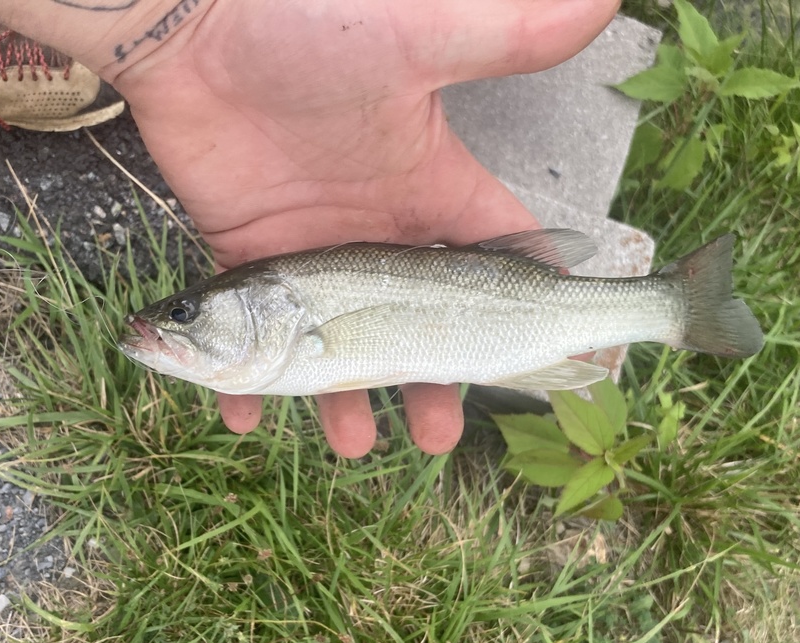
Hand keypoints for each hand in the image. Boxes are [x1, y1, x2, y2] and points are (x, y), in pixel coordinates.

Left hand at [0, 0, 619, 456]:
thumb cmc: (308, 28)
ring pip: (336, 347)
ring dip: (346, 401)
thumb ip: (504, 37)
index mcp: (427, 187)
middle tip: (437, 432)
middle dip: (432, 382)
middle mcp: (374, 230)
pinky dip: (242, 382)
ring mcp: (310, 252)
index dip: (526, 300)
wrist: (198, 27)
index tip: (545, 352)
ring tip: (353, 442)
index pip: (496, 254)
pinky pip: (250, 337)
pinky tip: (246, 420)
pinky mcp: (247, 258)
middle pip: (418, 325)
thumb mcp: (417, 39)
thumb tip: (602, 2)